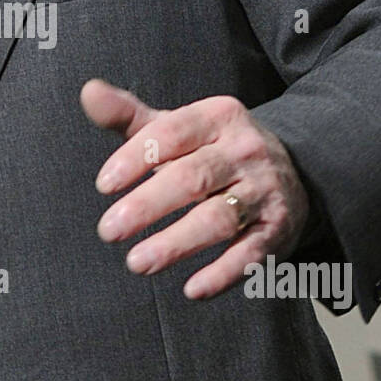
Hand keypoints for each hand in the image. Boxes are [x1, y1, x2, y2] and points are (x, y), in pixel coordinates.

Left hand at [80, 80, 309, 299]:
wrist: (291, 171)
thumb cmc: (212, 150)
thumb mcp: (177, 127)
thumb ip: (130, 116)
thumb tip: (88, 91)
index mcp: (218, 117)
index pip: (173, 133)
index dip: (137, 157)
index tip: (104, 184)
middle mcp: (246, 150)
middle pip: (193, 178)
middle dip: (148, 205)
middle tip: (109, 230)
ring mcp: (265, 191)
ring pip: (219, 218)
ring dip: (177, 243)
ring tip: (137, 262)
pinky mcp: (277, 230)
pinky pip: (250, 254)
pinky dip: (223, 274)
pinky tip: (192, 289)